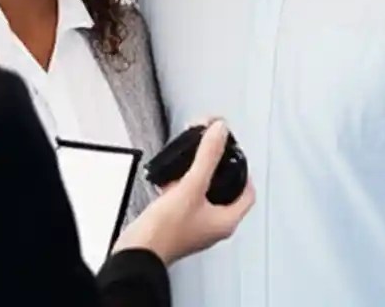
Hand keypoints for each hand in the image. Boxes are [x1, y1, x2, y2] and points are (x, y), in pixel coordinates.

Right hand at [111, 119, 254, 264]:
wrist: (136, 252)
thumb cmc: (164, 232)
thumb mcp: (191, 186)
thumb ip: (207, 157)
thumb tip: (220, 132)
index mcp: (226, 220)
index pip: (248, 192)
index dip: (244, 170)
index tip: (234, 155)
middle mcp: (213, 225)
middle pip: (224, 189)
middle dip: (215, 166)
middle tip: (210, 149)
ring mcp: (194, 225)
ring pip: (203, 193)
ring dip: (196, 173)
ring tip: (190, 158)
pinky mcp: (176, 224)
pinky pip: (184, 199)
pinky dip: (180, 185)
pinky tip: (169, 177)